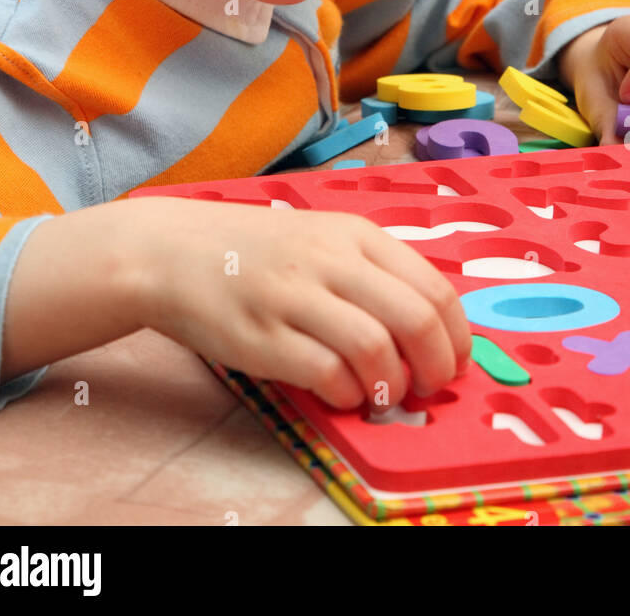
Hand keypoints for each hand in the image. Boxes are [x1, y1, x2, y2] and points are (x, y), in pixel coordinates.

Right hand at [124, 196, 472, 410]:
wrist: (173, 251)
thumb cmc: (257, 252)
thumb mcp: (322, 239)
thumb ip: (371, 272)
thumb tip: (431, 328)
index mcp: (353, 234)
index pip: (433, 288)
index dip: (455, 336)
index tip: (453, 361)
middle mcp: (329, 260)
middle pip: (415, 320)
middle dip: (436, 366)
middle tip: (429, 388)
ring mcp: (294, 297)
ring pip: (376, 348)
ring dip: (392, 384)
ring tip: (383, 393)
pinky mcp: (262, 336)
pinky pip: (327, 374)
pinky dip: (346, 394)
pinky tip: (340, 392)